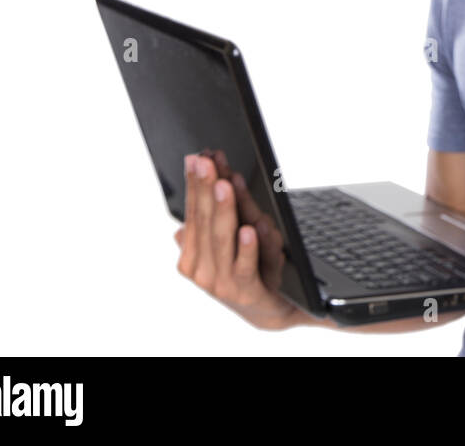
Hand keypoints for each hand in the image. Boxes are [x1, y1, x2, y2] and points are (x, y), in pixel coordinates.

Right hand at [174, 152, 305, 330]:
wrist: (271, 307)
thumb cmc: (250, 270)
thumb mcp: (233, 239)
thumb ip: (220, 215)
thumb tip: (200, 188)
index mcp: (193, 255)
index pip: (194, 212)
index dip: (196, 184)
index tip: (198, 158)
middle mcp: (202, 269)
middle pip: (205, 221)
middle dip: (206, 188)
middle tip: (208, 162)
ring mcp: (221, 282)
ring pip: (222, 239)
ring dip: (225, 210)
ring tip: (225, 185)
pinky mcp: (245, 291)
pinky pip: (245, 265)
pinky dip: (247, 247)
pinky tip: (249, 228)